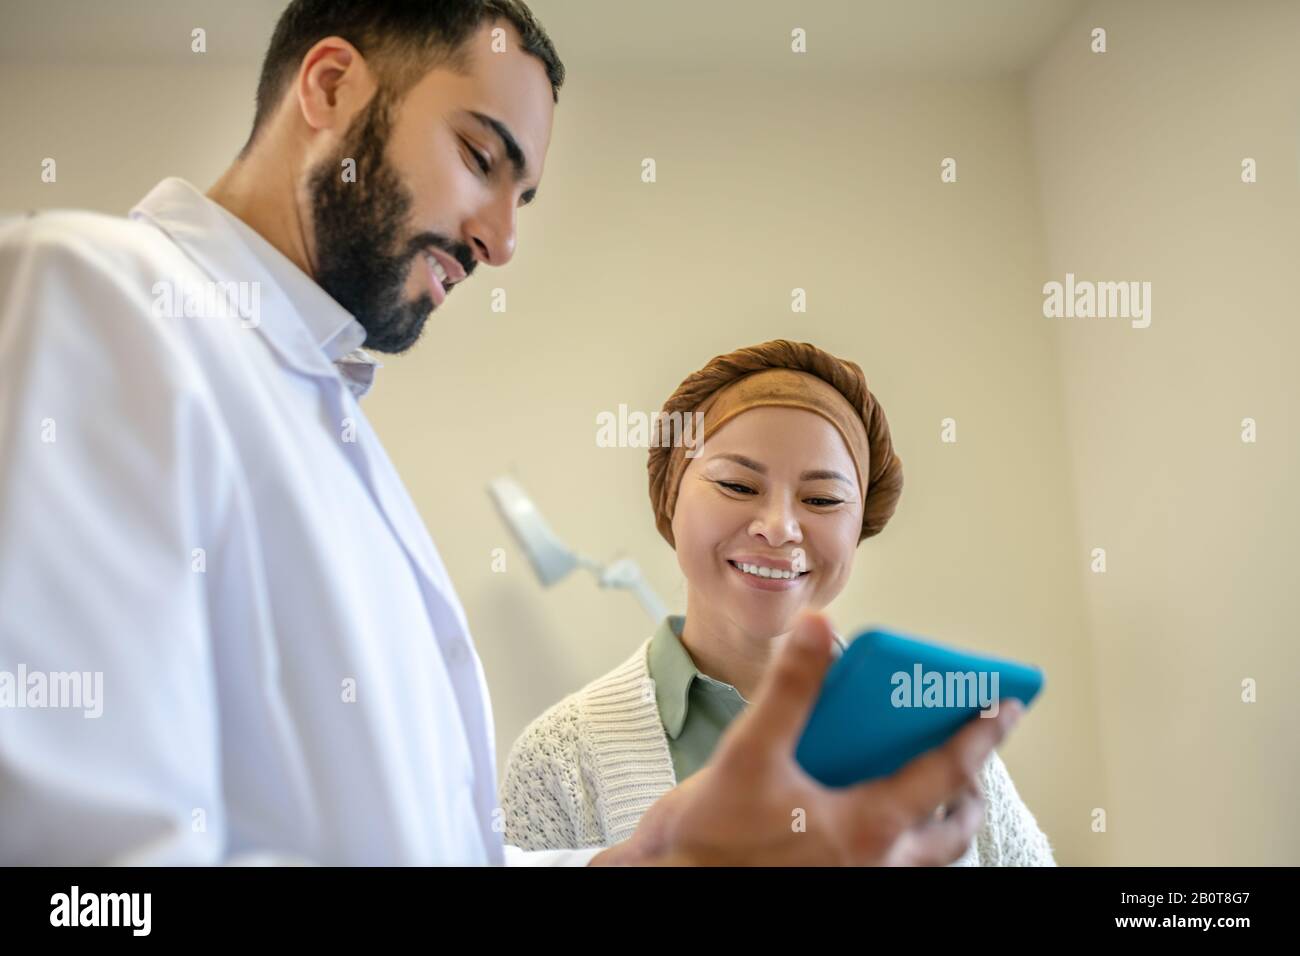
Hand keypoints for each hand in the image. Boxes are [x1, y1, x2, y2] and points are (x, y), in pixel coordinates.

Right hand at [591, 611, 1022, 865]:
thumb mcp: (747, 754)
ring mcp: (859, 883)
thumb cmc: (709, 843)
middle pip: (954, 827)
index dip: (981, 733)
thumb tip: (818, 630)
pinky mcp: (837, 886)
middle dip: (972, 786)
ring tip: (927, 782)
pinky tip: (866, 808)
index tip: (1006, 704)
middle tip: (970, 749)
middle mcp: (876, 865)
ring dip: (940, 818)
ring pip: (929, 856)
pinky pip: (893, 867)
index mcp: (866, 830)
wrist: (675, 888)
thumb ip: (789, 690)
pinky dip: (902, 838)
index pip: (946, 772)